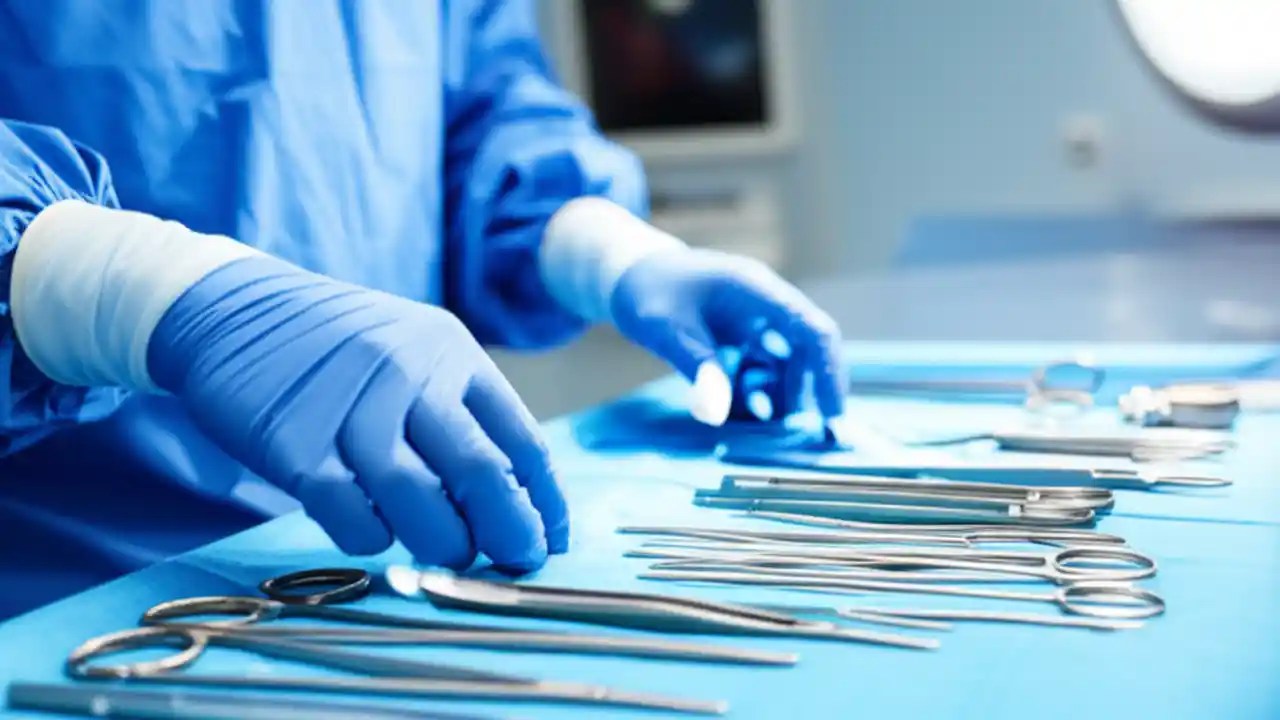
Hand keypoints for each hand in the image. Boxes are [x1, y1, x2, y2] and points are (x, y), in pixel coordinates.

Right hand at [147, 255, 566, 572]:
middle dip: (509, 530)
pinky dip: (374, 536)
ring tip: (450, 553)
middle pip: (481, 470)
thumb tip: (510, 499)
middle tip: (514, 561)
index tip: (549, 539)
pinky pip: (353, 514)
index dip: (544, 501)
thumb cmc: (338, 346)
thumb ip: (458, 410)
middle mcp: (409, 373)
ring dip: (445, 542)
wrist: (234, 309)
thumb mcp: (413, 350)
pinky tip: (376, 530)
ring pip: (420, 499)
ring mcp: (351, 407)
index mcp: (450, 352)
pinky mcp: (296, 443)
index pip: (520, 439)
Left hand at [610, 249, 842, 424]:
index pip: (812, 331)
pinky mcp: (742, 340)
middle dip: (803, 394)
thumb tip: (717, 413)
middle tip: (794, 436)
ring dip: (778, 398)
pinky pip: (762, 373)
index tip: (832, 415)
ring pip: (785, 368)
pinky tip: (741, 411)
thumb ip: (696, 366)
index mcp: (757, 292)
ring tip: (759, 422)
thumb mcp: (666, 329)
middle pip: (805, 354)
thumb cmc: (647, 292)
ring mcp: (755, 323)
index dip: (829, 372)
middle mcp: (765, 306)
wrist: (629, 276)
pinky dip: (757, 395)